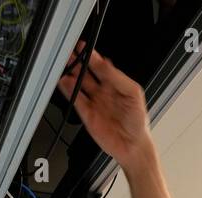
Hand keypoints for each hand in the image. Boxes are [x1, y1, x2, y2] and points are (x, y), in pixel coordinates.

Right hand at [56, 41, 153, 169]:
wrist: (132, 145)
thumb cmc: (138, 121)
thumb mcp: (133, 93)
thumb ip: (117, 77)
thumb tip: (105, 63)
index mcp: (115, 83)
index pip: (100, 65)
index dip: (91, 56)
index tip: (83, 47)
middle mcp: (103, 91)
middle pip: (87, 73)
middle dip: (78, 62)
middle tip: (69, 53)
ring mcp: (94, 102)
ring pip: (79, 84)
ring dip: (71, 74)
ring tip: (64, 65)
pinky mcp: (87, 114)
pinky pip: (75, 99)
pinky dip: (69, 90)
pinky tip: (64, 82)